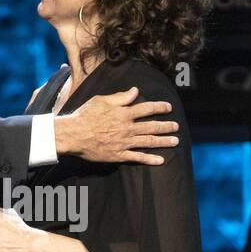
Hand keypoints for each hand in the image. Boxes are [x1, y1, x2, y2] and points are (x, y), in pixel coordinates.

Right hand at [54, 86, 178, 165]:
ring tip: (175, 141)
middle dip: (166, 126)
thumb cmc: (85, 115)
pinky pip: (137, 157)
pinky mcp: (118, 155)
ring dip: (163, 141)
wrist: (73, 134)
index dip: (159, 107)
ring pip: (148, 142)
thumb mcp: (101, 100)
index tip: (169, 107)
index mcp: (124, 113)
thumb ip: (120, 97)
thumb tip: (135, 91)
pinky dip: (150, 159)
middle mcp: (127, 128)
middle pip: (152, 126)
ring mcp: (124, 142)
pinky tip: (160, 160)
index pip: (147, 108)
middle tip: (176, 126)